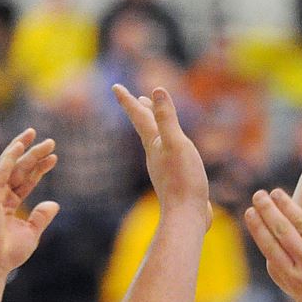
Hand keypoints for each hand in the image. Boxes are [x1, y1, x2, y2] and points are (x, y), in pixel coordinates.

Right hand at [0, 130, 58, 277]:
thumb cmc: (9, 252)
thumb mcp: (32, 231)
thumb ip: (41, 216)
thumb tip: (54, 204)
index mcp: (8, 203)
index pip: (26, 180)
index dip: (40, 168)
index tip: (54, 157)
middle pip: (19, 169)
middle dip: (34, 153)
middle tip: (50, 141)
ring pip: (10, 166)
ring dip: (23, 149)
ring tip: (36, 135)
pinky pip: (0, 172)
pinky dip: (9, 158)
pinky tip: (19, 146)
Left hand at [113, 84, 210, 228]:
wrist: (186, 215)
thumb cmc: (183, 180)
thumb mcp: (177, 143)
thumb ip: (167, 118)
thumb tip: (157, 89)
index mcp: (154, 144)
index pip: (139, 116)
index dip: (127, 101)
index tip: (115, 86)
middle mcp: (156, 154)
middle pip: (146, 128)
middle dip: (142, 112)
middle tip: (137, 98)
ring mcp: (164, 167)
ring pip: (157, 141)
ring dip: (155, 127)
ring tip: (155, 120)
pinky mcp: (175, 179)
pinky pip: (169, 154)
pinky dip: (169, 144)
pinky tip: (175, 150)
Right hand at [244, 188, 301, 301]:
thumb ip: (298, 294)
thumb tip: (287, 279)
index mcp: (298, 284)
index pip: (271, 251)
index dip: (259, 230)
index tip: (251, 214)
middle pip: (281, 233)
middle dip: (267, 212)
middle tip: (258, 195)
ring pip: (301, 224)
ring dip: (285, 205)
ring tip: (276, 193)